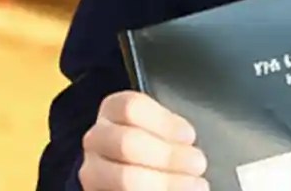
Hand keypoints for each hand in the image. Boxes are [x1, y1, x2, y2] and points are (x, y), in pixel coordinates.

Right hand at [79, 90, 207, 190]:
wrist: (140, 179)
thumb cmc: (159, 149)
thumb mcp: (163, 130)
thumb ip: (170, 130)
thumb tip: (187, 141)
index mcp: (112, 111)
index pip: (131, 107)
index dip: (164, 122)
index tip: (189, 137)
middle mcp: (96, 140)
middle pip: (127, 142)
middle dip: (167, 155)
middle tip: (198, 163)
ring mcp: (93, 171)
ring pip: (125, 177)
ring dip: (165, 182)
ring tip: (197, 185)